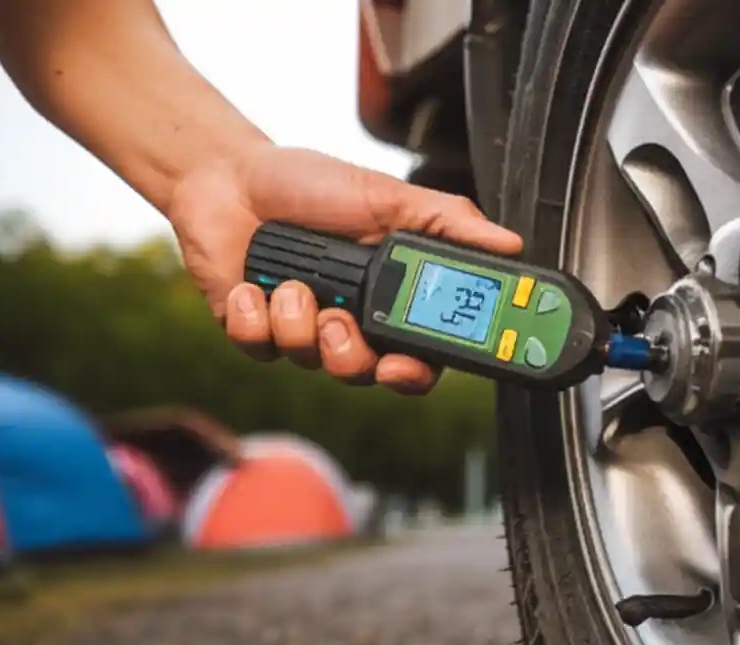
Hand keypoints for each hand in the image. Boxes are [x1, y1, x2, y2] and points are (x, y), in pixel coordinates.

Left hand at [166, 145, 521, 393]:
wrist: (230, 176)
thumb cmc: (311, 185)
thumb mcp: (388, 197)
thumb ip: (448, 224)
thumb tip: (509, 244)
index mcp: (391, 294)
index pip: (421, 352)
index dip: (418, 370)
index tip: (407, 365)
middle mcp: (352, 319)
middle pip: (369, 373)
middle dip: (354, 355)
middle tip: (343, 325)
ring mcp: (304, 329)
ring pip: (316, 363)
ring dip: (301, 322)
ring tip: (291, 283)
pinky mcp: (257, 333)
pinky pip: (263, 350)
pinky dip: (255, 317)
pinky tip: (252, 286)